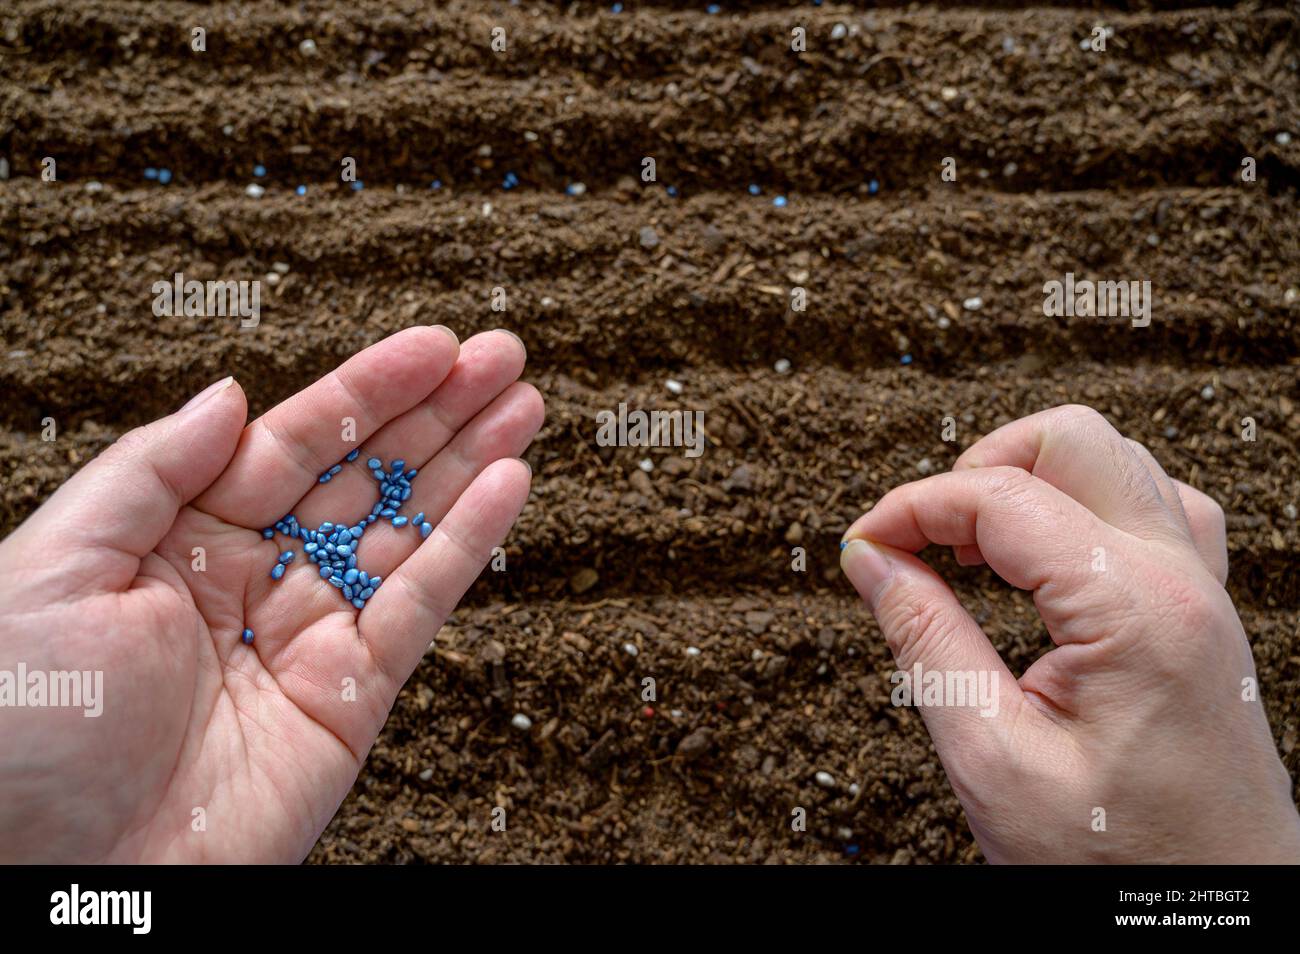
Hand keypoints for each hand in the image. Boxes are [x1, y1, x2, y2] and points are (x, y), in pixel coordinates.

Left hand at [0, 327, 542, 861]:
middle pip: (363, 478)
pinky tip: (507, 487)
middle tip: (501, 358)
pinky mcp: (350, 701)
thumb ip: (150, 471)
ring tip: (526, 406)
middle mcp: (250, 582)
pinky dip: (469, 547)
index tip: (432, 345)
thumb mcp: (52, 569)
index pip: (291, 443)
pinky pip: (420, 610)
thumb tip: (230, 396)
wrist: (49, 880)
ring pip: (407, 534)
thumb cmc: (17, 732)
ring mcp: (306, 640)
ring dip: (470, 466)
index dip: (367, 390)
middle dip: (436, 414)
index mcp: (176, 541)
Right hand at [840, 405, 1299, 862]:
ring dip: (1031, 482)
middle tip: (923, 535)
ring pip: (1115, 460)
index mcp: (1133, 610)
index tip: (863, 544)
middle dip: (977, 468)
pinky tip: (1043, 563)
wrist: (1215, 910)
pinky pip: (1152, 507)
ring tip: (974, 551)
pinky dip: (1082, 509)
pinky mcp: (1203, 612)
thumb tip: (871, 559)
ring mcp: (1203, 591)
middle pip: (1071, 440)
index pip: (1001, 496)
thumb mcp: (992, 757)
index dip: (912, 507)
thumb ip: (926, 640)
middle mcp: (1182, 579)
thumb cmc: (1117, 860)